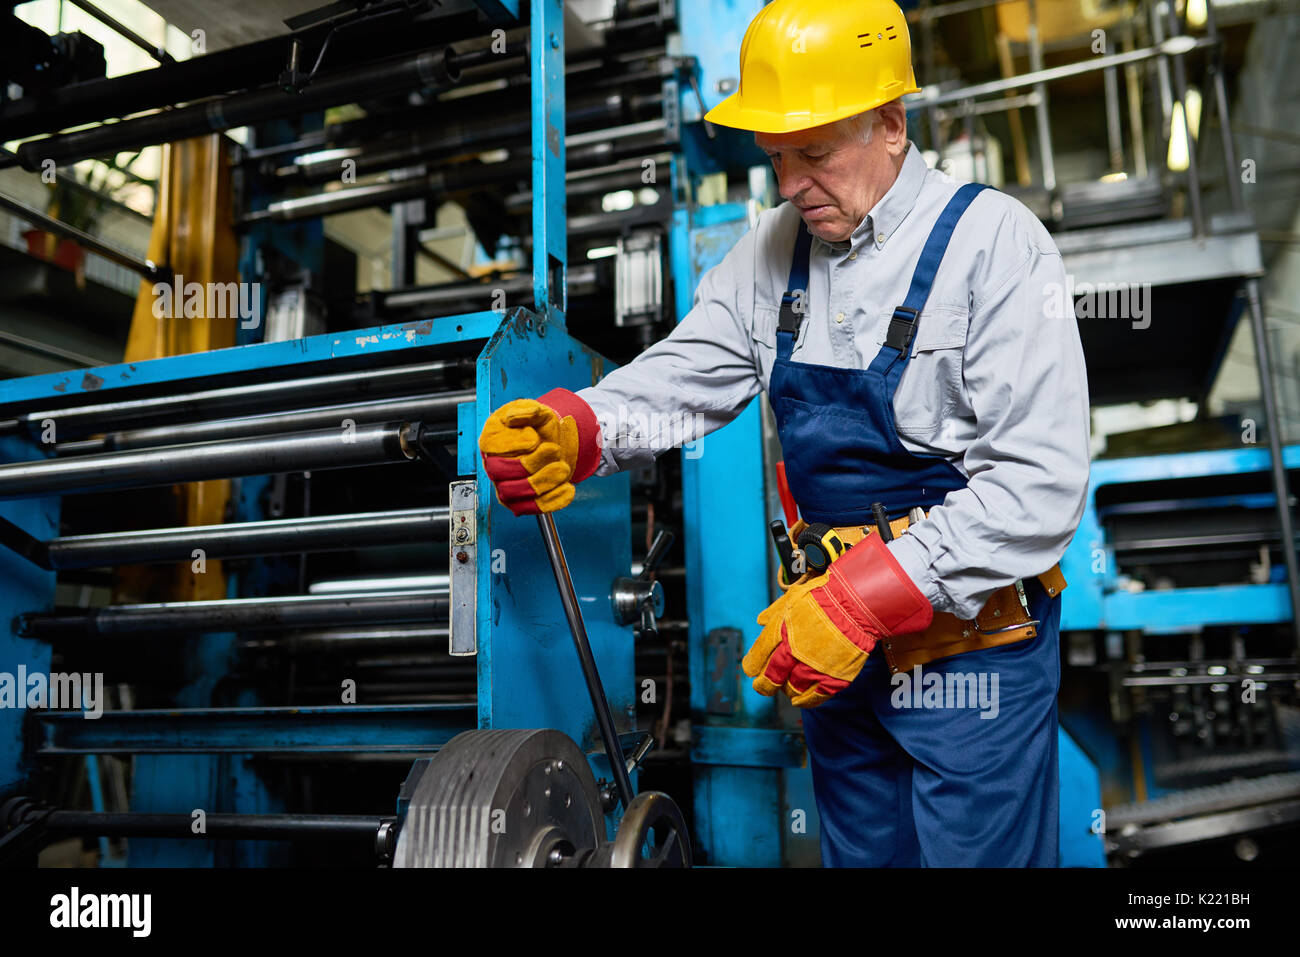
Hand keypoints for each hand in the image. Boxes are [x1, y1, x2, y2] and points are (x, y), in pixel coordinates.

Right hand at [478, 388, 600, 514]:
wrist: (557, 443)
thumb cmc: (542, 427)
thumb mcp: (539, 412)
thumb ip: (527, 411)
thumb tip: (511, 417)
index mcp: (492, 439)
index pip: (491, 446)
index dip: (513, 444)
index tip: (534, 437)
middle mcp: (494, 465)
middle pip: (500, 471)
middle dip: (529, 463)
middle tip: (554, 450)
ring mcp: (505, 485)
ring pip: (513, 493)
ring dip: (541, 482)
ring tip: (563, 468)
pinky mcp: (522, 503)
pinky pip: (532, 508)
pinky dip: (552, 501)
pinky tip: (568, 488)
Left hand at [742, 533, 932, 706]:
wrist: (857, 604)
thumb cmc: (826, 597)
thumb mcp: (794, 597)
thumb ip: (775, 612)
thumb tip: (760, 621)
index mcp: (782, 632)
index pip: (759, 656)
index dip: (752, 666)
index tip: (751, 670)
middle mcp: (794, 652)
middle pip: (771, 677)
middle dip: (763, 685)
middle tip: (762, 686)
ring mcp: (814, 667)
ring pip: (791, 688)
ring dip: (785, 689)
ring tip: (786, 686)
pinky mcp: (833, 678)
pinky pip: (814, 698)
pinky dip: (804, 702)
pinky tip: (799, 700)